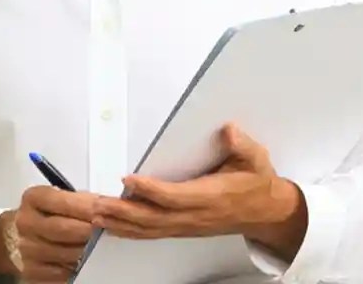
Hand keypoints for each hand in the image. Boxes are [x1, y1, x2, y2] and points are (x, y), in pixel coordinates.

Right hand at [12, 185, 100, 281]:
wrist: (23, 234)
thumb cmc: (52, 215)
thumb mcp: (65, 199)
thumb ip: (86, 201)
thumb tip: (113, 206)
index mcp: (34, 198)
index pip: (62, 201)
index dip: (87, 207)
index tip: (107, 212)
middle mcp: (25, 222)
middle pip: (62, 228)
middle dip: (88, 231)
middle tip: (107, 232)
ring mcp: (26, 247)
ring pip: (63, 253)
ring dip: (85, 252)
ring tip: (99, 248)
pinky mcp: (30, 270)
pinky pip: (59, 273)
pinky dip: (75, 269)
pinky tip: (83, 262)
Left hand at [92, 123, 304, 246]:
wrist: (265, 211)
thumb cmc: (256, 182)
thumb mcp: (256, 158)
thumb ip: (242, 145)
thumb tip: (229, 131)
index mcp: (211, 196)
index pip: (175, 196)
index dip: (150, 190)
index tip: (128, 178)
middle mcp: (196, 215)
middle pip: (154, 217)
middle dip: (124, 211)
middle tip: (99, 203)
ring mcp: (188, 226)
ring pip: (150, 229)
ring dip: (121, 223)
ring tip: (97, 215)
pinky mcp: (182, 229)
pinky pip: (152, 233)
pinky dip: (130, 231)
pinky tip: (112, 226)